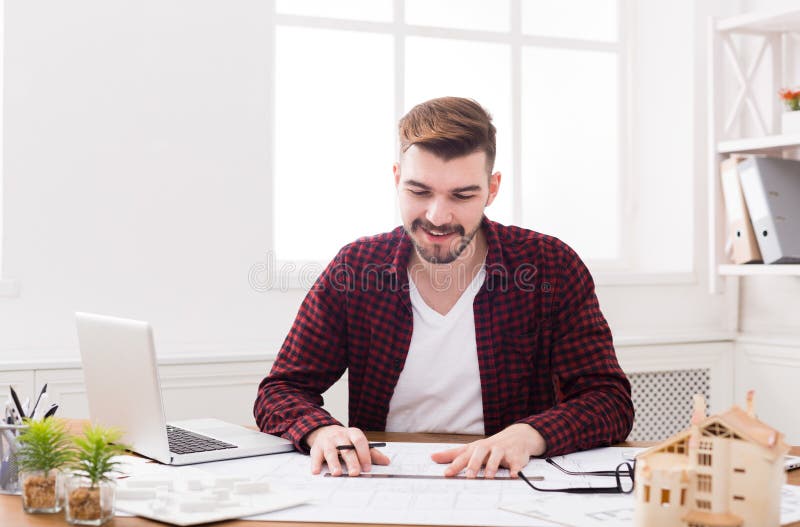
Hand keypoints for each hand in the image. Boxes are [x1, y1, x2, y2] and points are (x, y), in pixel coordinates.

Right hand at [305, 425, 389, 476]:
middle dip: (351, 461)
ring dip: (334, 463)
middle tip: (355, 473)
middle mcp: (339, 436)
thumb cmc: (345, 440)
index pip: (360, 441)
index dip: (364, 454)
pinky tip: (316, 472)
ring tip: (337, 473)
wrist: (325, 431)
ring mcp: (327, 442)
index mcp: (352, 434)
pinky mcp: (316, 448)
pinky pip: (315, 456)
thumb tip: (386, 462)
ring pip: (331, 452)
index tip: (367, 467)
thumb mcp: (358, 442)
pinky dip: (315, 464)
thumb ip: (372, 452)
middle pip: (346, 449)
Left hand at [430, 423, 545, 478]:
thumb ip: (453, 454)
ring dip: (492, 466)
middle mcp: (488, 448)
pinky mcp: (516, 457)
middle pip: (479, 453)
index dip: (455, 465)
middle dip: (474, 464)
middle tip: (469, 476)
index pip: (463, 456)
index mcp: (476, 447)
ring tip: (488, 476)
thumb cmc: (490, 446)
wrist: (517, 436)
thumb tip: (432, 457)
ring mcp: (502, 451)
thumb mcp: (471, 448)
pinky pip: (516, 463)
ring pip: (496, 456)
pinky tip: (514, 474)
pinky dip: (516, 469)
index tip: (447, 474)